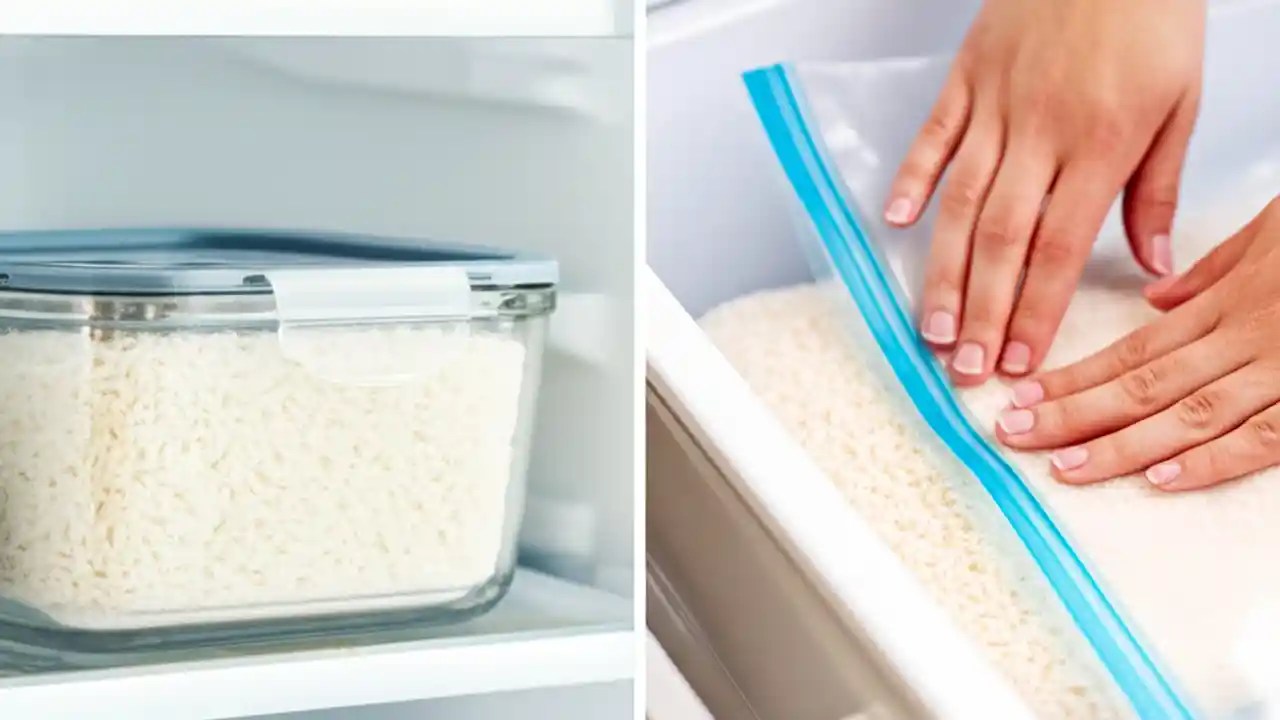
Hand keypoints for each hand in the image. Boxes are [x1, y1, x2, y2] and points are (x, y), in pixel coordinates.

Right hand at [884, 0, 1205, 384]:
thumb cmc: (1151, 18)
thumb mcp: (1182, 102)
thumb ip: (1157, 188)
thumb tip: (1152, 264)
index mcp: (1100, 144)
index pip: (1060, 248)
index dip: (1036, 312)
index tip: (1019, 359)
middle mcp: (1040, 133)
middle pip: (1003, 239)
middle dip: (984, 312)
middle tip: (965, 368)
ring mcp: (995, 106)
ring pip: (961, 202)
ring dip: (943, 270)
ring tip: (932, 327)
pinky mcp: (965, 79)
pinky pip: (932, 137)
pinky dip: (909, 180)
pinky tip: (892, 224)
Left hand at [994, 197, 1279, 491]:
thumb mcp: (1275, 232)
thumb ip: (1214, 269)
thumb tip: (1156, 299)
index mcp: (1231, 300)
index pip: (1132, 347)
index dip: (1073, 377)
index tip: (1021, 399)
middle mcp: (1248, 336)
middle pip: (1143, 384)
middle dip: (1072, 414)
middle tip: (1011, 437)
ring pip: (1190, 414)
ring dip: (1121, 445)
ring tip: (1063, 466)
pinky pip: (1268, 436)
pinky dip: (1213, 460)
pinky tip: (1161, 479)